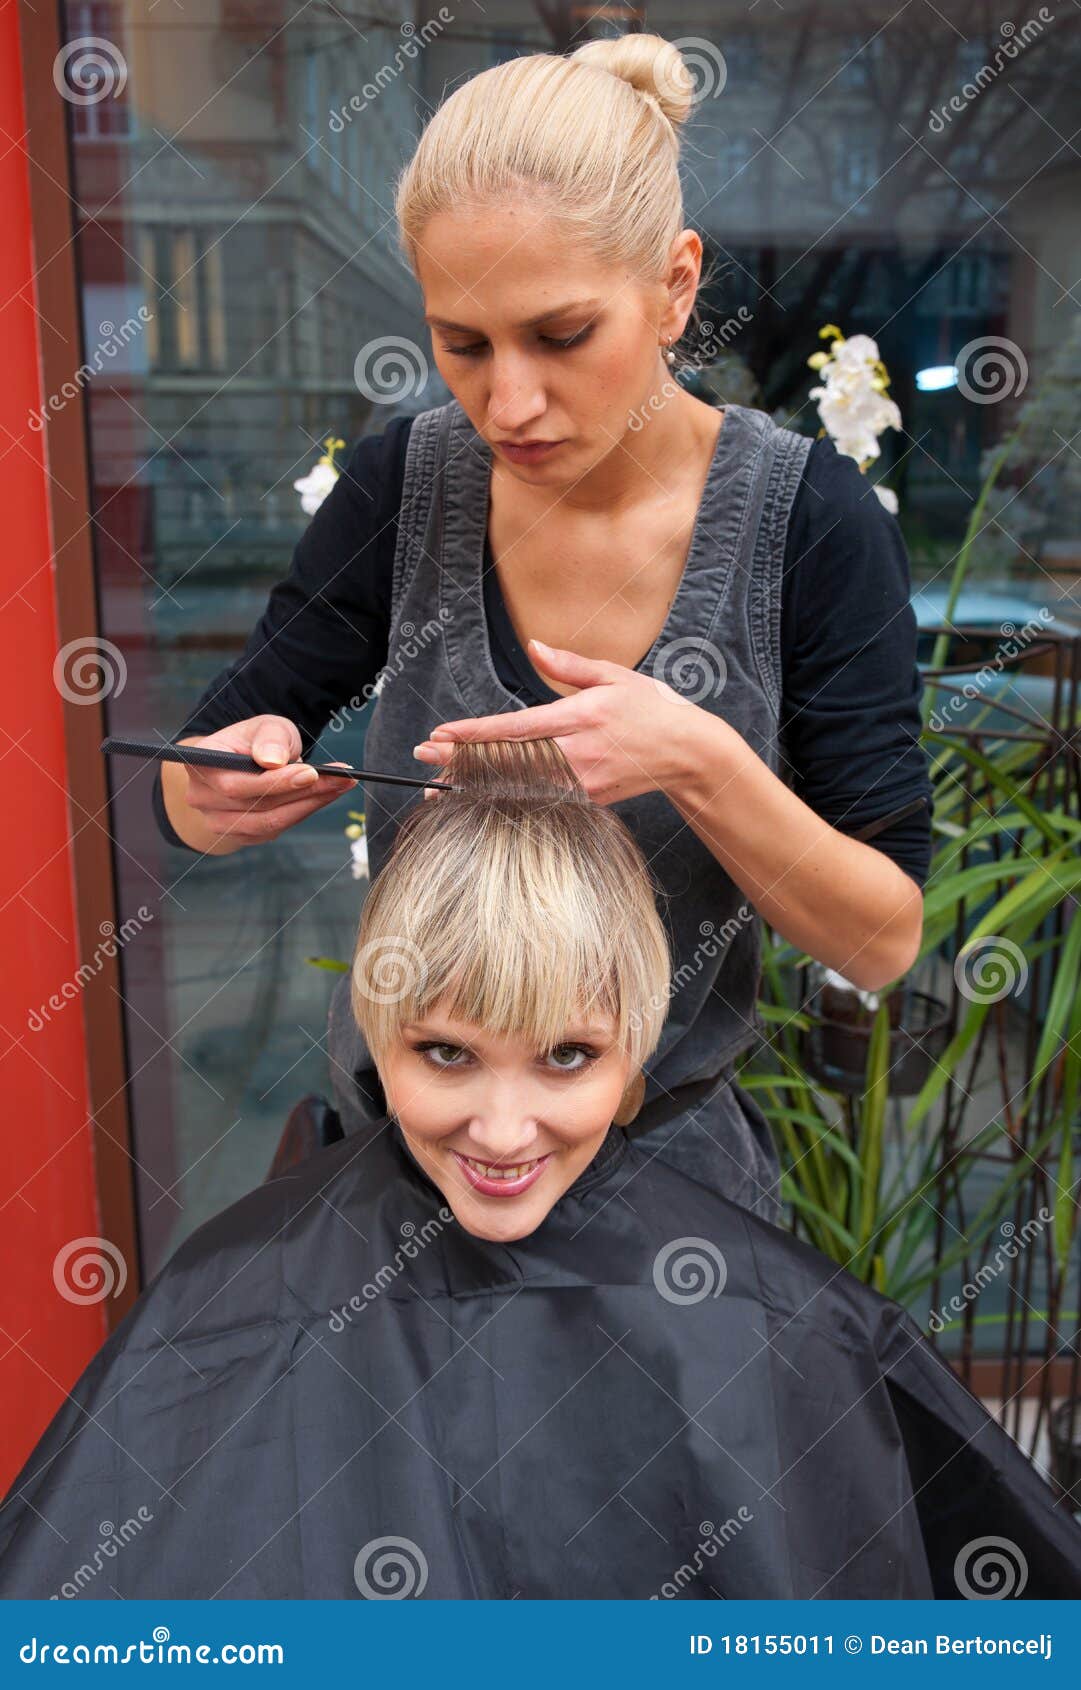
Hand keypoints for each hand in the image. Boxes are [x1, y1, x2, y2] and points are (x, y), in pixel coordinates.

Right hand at [172, 715, 355, 846]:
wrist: (243, 760)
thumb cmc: (253, 740)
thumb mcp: (265, 726)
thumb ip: (269, 738)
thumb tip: (273, 761)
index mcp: (200, 764)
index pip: (236, 784)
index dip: (275, 783)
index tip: (312, 772)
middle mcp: (201, 797)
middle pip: (256, 806)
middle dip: (304, 792)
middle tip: (342, 778)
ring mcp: (217, 821)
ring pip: (268, 822)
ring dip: (309, 805)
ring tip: (341, 785)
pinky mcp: (239, 835)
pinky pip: (274, 830)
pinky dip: (303, 813)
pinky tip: (324, 796)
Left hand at [414, 640, 699, 804]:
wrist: (689, 753)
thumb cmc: (652, 710)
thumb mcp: (613, 676)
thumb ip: (569, 665)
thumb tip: (535, 645)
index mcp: (579, 717)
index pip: (515, 727)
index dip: (475, 733)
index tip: (442, 735)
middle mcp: (577, 752)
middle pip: (508, 760)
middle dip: (462, 760)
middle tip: (424, 760)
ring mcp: (582, 781)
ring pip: (519, 784)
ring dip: (477, 786)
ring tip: (440, 787)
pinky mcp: (589, 799)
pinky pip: (542, 799)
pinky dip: (509, 800)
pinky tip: (482, 801)